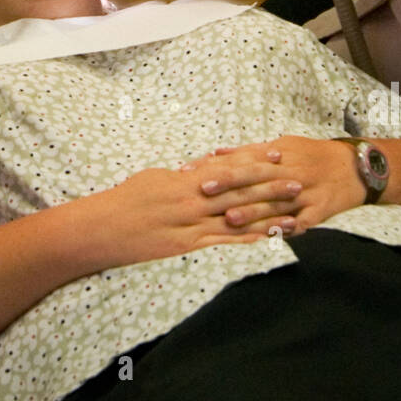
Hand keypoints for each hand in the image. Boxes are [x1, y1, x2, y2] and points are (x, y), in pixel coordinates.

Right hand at [83, 150, 302, 268]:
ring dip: (267, 214)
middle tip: (298, 180)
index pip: (227, 166)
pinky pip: (223, 242)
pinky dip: (247, 239)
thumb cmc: (124, 200)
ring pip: (237, 217)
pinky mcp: (187, 246)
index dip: (255, 160)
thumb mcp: (153, 178)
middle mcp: (192, 200)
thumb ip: (181, 176)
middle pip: (239, 190)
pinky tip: (267, 238)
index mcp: (185, 179)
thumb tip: (201, 169)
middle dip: (271, 185)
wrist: (102, 229)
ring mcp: (191, 225)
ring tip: (293, 211)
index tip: (278, 154)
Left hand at [201, 137, 366, 233]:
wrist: (355, 168)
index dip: (217, 165)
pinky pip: (301, 222)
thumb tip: (215, 153)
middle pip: (256, 178)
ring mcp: (304, 192)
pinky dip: (287, 228)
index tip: (192, 171)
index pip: (243, 159)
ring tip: (229, 219)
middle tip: (204, 190)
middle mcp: (289, 172)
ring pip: (275, 203)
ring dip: (253, 212)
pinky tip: (271, 236)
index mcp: (278, 154)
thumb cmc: (311, 156)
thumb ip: (249, 152)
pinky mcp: (319, 211)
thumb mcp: (282, 145)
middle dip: (230, 184)